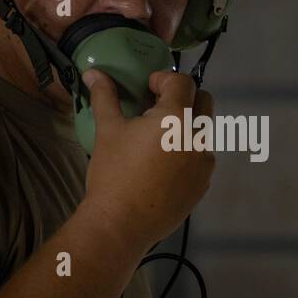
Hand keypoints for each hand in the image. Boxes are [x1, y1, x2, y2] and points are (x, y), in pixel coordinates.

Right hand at [80, 69, 215, 252]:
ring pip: (203, 131)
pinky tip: (162, 166)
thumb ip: (105, 97)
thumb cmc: (113, 173)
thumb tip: (93, 73)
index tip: (147, 88)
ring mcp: (205, 163)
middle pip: (203, 101)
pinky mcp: (203, 184)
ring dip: (186, 126)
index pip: (183, 82)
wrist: (121, 224)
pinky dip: (187, 152)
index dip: (164, 79)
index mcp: (177, 118)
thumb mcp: (108, 130)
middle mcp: (198, 137)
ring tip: (157, 139)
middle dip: (183, 98)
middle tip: (155, 108)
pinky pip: (201, 157)